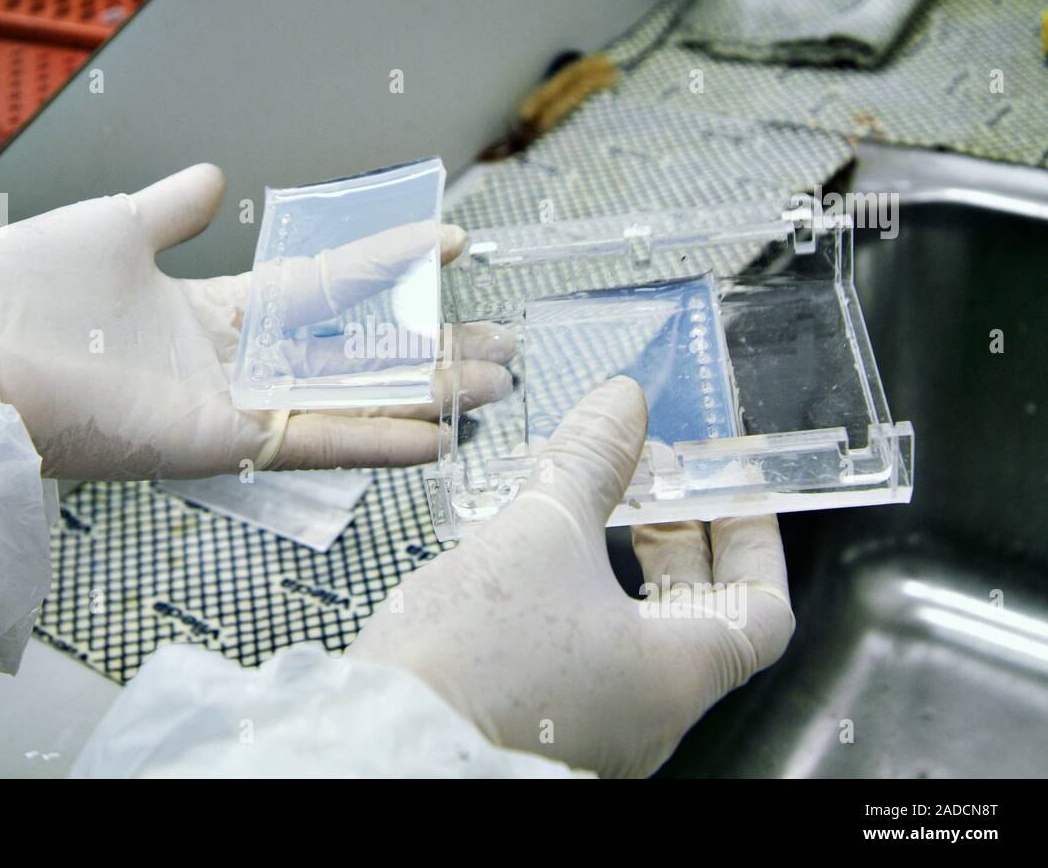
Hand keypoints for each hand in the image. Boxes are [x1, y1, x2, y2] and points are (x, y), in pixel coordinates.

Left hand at [0, 164, 513, 479]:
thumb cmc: (24, 293)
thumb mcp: (114, 226)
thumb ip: (174, 208)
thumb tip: (216, 178)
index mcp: (215, 310)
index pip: (326, 286)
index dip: (389, 263)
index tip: (450, 241)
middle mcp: (238, 363)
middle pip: (359, 353)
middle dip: (430, 349)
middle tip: (502, 345)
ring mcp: (236, 407)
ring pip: (353, 400)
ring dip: (426, 395)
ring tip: (497, 386)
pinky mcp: (223, 444)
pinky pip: (315, 442)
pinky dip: (379, 439)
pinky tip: (439, 436)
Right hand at [348, 376, 794, 776]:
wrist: (379, 740)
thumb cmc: (471, 659)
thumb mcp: (540, 532)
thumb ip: (591, 460)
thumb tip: (623, 403)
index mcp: (676, 677)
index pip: (764, 610)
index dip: (755, 541)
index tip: (736, 495)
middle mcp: (649, 717)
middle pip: (700, 622)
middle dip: (679, 543)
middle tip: (657, 487)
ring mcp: (597, 730)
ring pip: (639, 639)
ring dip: (626, 568)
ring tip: (590, 510)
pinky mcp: (543, 730)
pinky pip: (589, 659)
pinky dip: (584, 601)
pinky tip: (536, 563)